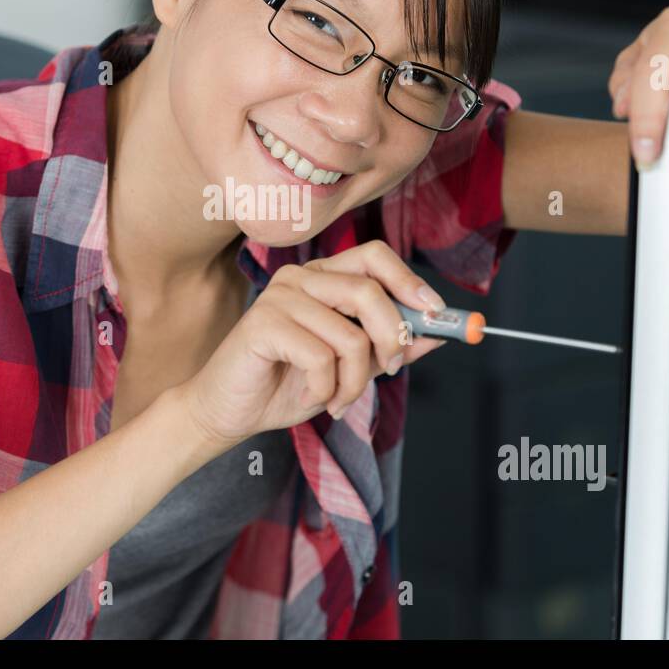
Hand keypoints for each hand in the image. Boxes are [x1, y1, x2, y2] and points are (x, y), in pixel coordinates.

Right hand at [179, 240, 448, 447]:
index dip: (409, 281)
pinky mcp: (263, 323)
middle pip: (369, 289)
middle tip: (390, 369)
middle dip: (392, 336)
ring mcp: (280, 296)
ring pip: (351, 334)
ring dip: (355, 379)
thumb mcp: (350, 368)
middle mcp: (301, 277)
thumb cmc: (285, 385)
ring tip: (339, 399)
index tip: (437, 313)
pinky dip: (327, 388)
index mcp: (322, 278)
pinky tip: (315, 398)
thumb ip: (388, 347)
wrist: (230, 413)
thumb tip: (438, 334)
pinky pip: (321, 357)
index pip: (374, 255)